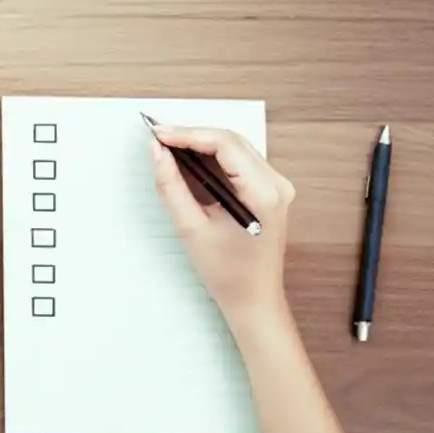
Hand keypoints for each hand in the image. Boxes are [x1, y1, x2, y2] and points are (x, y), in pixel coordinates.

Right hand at [150, 126, 295, 331]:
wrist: (253, 298)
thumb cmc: (228, 273)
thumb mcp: (191, 227)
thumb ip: (171, 185)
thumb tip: (158, 153)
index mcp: (263, 193)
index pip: (224, 144)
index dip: (187, 134)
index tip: (158, 135)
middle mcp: (276, 184)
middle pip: (230, 140)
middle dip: (192, 135)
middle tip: (158, 138)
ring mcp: (276, 186)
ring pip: (234, 147)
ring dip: (201, 143)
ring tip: (168, 146)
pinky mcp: (269, 190)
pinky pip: (238, 161)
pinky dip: (211, 156)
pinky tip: (188, 159)